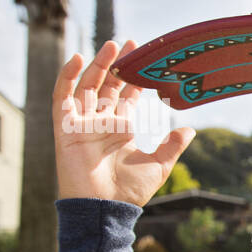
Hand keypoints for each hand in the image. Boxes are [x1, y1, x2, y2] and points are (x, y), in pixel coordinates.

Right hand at [52, 39, 195, 205]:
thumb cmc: (129, 191)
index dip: (133, 79)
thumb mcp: (158, 165)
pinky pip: (62, 98)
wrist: (105, 207)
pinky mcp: (65, 127)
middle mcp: (100, 123)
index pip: (126, 97)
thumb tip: (189, 129)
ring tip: (111, 46)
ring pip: (87, 86)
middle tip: (129, 44)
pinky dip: (66, 77)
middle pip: (106, 86)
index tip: (143, 59)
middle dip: (117, 65)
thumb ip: (172, 145)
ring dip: (97, 65)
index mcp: (120, 129)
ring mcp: (82, 124)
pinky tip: (77, 59)